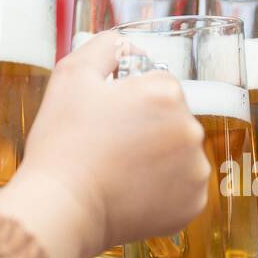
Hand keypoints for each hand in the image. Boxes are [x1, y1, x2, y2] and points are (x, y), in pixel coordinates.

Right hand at [0, 32, 208, 257]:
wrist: (61, 209)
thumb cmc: (63, 144)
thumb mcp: (71, 74)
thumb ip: (106, 47)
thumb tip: (128, 47)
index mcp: (166, 93)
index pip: (158, 83)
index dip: (130, 99)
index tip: (108, 118)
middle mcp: (190, 129)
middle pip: (172, 118)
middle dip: (148, 128)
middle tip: (110, 147)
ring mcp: (196, 169)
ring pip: (179, 153)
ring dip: (158, 158)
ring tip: (120, 172)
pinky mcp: (194, 204)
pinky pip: (183, 188)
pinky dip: (163, 191)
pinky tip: (132, 193)